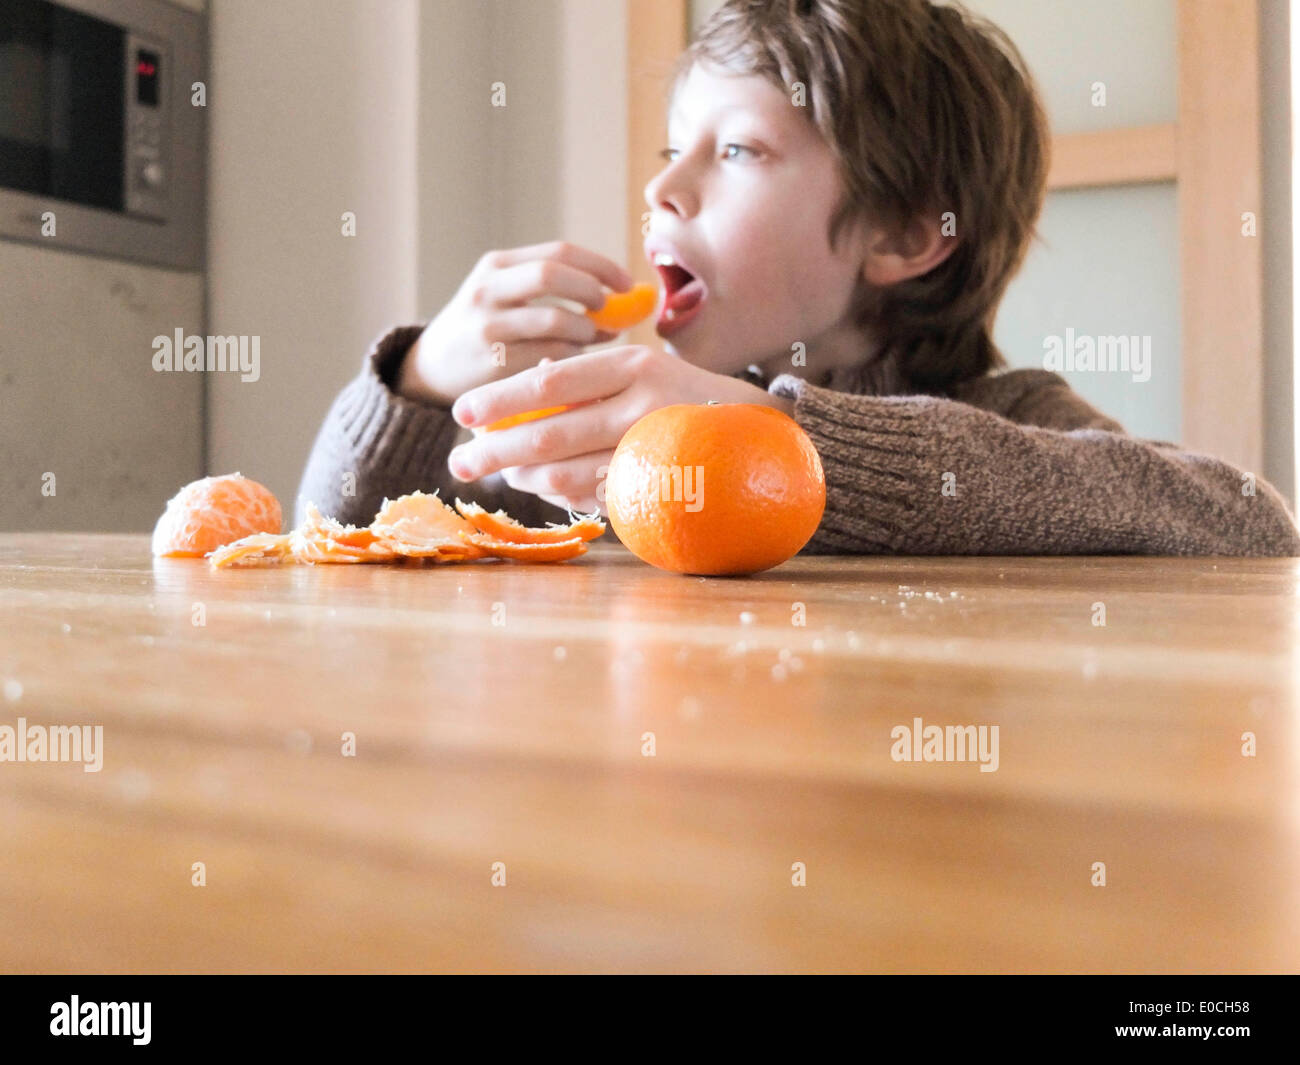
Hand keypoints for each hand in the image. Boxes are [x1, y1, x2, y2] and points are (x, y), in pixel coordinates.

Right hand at [397, 240, 630, 406]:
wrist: (432, 369)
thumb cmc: (487, 329)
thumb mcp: (506, 296)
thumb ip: (555, 290)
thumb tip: (623, 300)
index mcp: (497, 265)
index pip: (559, 252)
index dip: (600, 265)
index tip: (627, 283)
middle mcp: (488, 290)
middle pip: (553, 276)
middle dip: (591, 292)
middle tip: (607, 309)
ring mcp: (488, 327)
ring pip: (556, 321)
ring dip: (586, 331)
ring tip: (590, 337)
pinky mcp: (493, 364)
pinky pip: (550, 357)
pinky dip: (572, 357)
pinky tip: (573, 361)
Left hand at [445, 345, 792, 513]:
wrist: (773, 434)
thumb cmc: (695, 402)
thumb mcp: (649, 373)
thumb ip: (596, 378)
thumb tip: (531, 386)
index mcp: (632, 365)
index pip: (548, 383)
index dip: (499, 400)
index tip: (462, 413)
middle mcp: (641, 403)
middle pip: (547, 433)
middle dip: (495, 450)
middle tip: (459, 462)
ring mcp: (653, 449)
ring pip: (567, 473)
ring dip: (525, 480)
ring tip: (502, 477)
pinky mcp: (664, 487)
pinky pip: (597, 499)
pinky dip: (566, 499)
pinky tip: (547, 493)